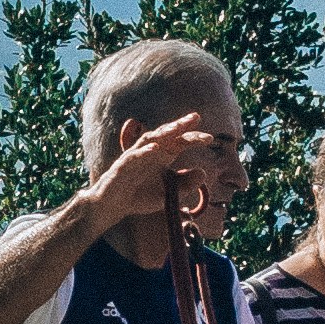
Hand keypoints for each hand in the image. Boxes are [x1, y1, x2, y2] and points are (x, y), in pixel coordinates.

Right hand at [106, 112, 241, 234]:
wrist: (115, 206)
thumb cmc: (141, 195)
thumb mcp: (169, 193)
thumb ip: (186, 184)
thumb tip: (203, 172)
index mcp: (162, 156)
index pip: (179, 142)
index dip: (193, 138)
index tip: (209, 138)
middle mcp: (150, 153)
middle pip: (166, 134)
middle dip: (179, 125)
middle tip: (195, 118)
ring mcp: (135, 157)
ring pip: (149, 139)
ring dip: (162, 133)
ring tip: (176, 127)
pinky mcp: (122, 167)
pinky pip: (133, 157)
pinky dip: (144, 152)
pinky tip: (155, 148)